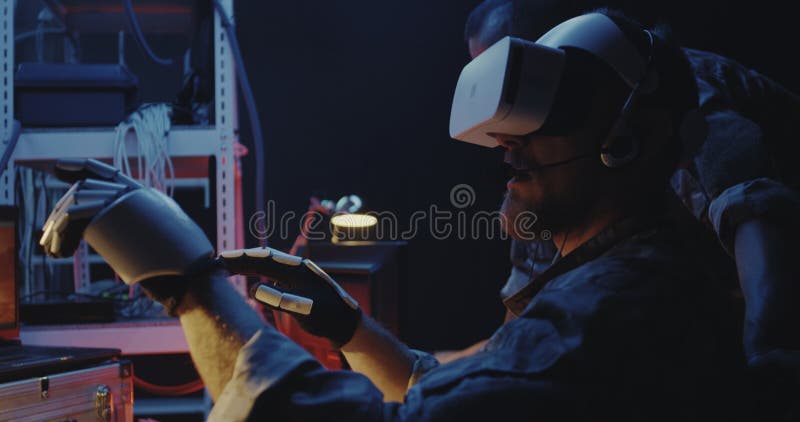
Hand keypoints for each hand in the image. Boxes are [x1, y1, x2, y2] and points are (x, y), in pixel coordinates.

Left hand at [40, 159, 214, 312]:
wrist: (189, 277)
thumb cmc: (177, 270)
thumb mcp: (159, 243)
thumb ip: (141, 231)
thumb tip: (126, 237)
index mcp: (146, 197)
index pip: (109, 174)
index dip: (83, 167)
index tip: (59, 167)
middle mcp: (136, 194)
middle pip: (85, 190)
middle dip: (59, 214)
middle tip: (48, 241)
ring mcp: (127, 202)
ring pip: (77, 201)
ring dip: (58, 228)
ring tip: (54, 251)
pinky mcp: (115, 214)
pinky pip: (75, 214)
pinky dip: (62, 233)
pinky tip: (60, 252)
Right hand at [217, 247, 361, 346]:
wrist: (347, 325)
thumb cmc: (328, 318)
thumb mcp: (305, 310)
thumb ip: (280, 299)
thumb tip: (254, 288)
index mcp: (298, 270)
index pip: (264, 259)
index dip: (241, 259)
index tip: (220, 260)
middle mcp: (297, 268)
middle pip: (263, 258)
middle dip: (240, 258)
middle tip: (217, 261)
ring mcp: (298, 275)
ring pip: (268, 264)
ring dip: (248, 264)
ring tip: (228, 267)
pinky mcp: (298, 284)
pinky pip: (273, 274)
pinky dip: (258, 273)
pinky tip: (250, 277)